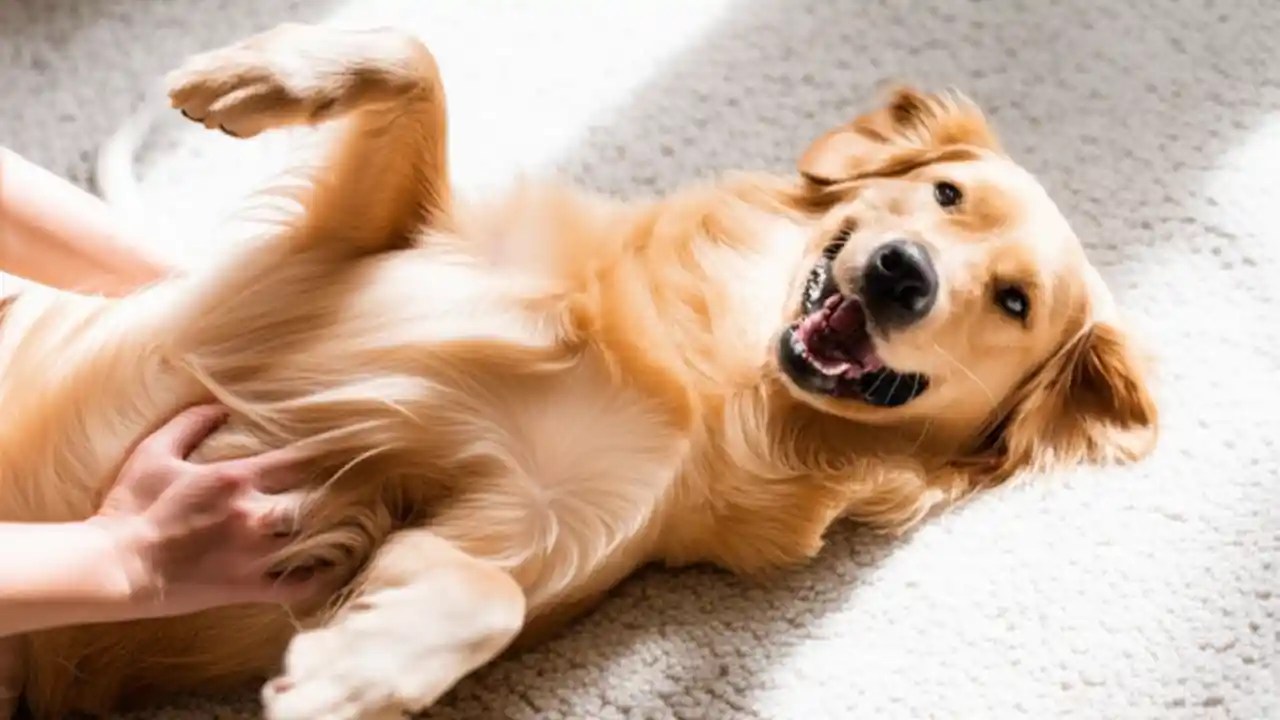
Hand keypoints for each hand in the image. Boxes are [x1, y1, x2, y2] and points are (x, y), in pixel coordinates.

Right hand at [92, 404, 327, 616]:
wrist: (114, 567)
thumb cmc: (130, 507)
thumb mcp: (154, 454)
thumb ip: (190, 424)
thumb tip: (221, 406)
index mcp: (236, 478)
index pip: (299, 460)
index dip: (326, 455)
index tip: (345, 452)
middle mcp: (253, 514)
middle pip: (316, 501)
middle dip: (334, 497)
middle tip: (350, 495)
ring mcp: (254, 555)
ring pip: (315, 542)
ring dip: (331, 534)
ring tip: (347, 529)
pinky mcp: (248, 587)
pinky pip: (300, 586)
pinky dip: (321, 578)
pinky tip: (332, 570)